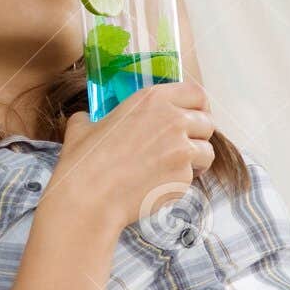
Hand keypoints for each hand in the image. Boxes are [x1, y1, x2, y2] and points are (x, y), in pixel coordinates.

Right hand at [47, 81, 215, 232]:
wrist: (90, 196)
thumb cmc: (84, 161)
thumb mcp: (83, 126)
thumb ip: (92, 117)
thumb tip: (86, 118)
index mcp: (152, 100)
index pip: (196, 93)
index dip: (198, 105)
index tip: (193, 114)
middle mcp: (173, 121)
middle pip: (207, 122)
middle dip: (198, 134)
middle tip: (181, 145)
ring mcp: (182, 151)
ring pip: (206, 152)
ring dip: (195, 160)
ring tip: (172, 167)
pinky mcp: (184, 179)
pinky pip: (191, 178)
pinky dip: (178, 182)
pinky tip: (157, 184)